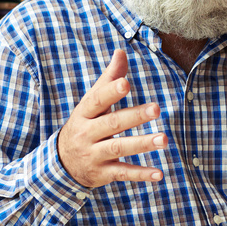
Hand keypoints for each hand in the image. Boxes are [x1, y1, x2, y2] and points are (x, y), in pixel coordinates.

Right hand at [57, 49, 167, 187]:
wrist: (61, 163)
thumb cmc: (85, 125)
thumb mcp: (91, 103)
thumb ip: (109, 78)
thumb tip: (121, 51)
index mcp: (85, 113)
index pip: (97, 100)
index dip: (111, 92)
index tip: (127, 83)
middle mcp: (87, 134)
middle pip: (112, 123)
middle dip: (134, 116)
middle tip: (157, 108)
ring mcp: (94, 155)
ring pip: (118, 149)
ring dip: (142, 144)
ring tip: (164, 139)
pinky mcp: (102, 173)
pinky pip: (122, 173)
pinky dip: (140, 174)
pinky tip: (159, 174)